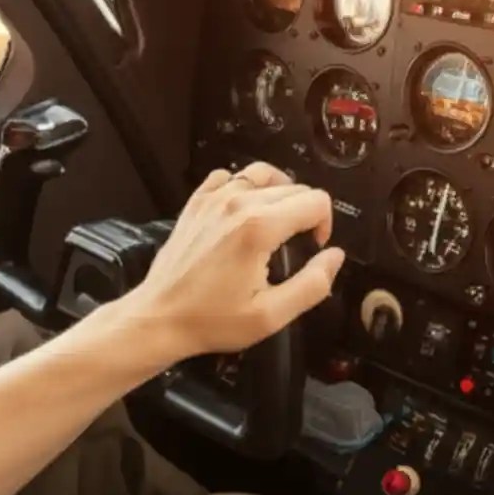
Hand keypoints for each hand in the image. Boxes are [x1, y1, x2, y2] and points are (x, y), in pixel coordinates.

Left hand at [116, 162, 344, 361]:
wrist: (159, 318)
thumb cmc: (213, 321)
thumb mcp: (272, 316)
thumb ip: (313, 284)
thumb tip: (335, 257)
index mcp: (260, 227)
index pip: (316, 201)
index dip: (325, 224)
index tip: (314, 249)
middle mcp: (238, 203)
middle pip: (294, 186)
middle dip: (306, 212)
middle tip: (297, 245)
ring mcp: (213, 198)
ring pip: (262, 174)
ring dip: (279, 192)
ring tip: (278, 222)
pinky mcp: (196, 202)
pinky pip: (228, 177)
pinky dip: (243, 188)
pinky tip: (243, 213)